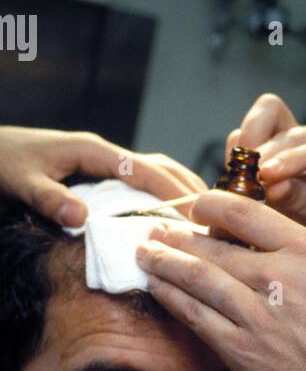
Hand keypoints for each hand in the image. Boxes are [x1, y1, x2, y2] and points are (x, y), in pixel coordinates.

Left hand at [0, 126, 205, 226]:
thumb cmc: (2, 162)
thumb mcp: (21, 182)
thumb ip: (49, 199)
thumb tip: (83, 218)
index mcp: (93, 151)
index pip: (145, 170)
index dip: (174, 190)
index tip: (200, 213)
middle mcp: (104, 153)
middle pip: (159, 166)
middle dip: (189, 188)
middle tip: (218, 218)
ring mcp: (103, 161)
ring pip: (153, 171)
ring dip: (180, 190)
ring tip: (204, 219)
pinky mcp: (97, 172)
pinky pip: (139, 182)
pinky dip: (161, 195)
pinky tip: (169, 217)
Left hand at [135, 191, 305, 370]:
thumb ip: (292, 254)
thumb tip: (244, 240)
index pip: (244, 210)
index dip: (208, 204)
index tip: (192, 205)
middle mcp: (281, 275)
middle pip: (213, 244)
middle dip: (176, 235)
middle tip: (154, 229)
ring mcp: (259, 313)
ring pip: (196, 277)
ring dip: (163, 262)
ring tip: (144, 253)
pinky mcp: (242, 349)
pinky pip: (195, 316)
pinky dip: (171, 298)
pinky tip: (158, 288)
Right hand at [229, 93, 305, 264]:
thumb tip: (275, 187)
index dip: (294, 159)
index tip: (269, 175)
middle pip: (291, 132)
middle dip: (267, 157)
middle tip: (247, 186)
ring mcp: (295, 131)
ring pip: (265, 120)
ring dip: (248, 149)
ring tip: (240, 182)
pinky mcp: (268, 136)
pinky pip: (245, 132)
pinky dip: (235, 153)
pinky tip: (236, 180)